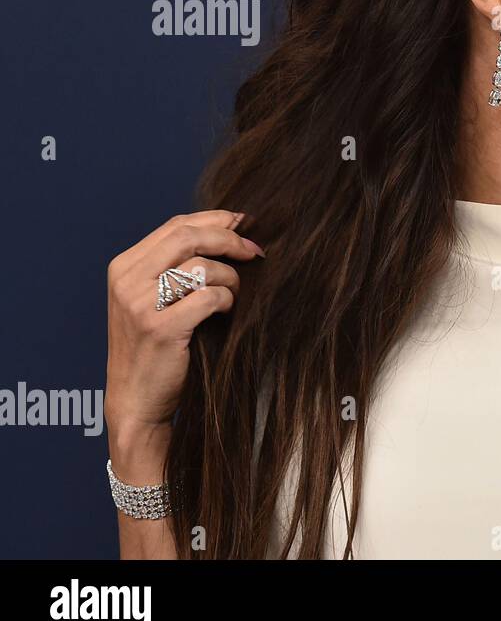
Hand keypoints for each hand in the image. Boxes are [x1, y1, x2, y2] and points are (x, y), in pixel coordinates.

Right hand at [105, 210, 263, 478]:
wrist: (136, 400)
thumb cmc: (154, 348)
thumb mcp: (151, 299)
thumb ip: (175, 266)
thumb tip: (230, 232)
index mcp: (124, 267)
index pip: (176, 225)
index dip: (216, 219)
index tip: (245, 225)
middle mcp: (127, 281)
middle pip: (189, 236)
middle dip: (230, 239)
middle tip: (256, 252)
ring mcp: (141, 304)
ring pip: (203, 266)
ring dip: (232, 277)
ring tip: (236, 294)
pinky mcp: (162, 328)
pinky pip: (210, 297)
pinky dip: (228, 301)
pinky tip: (227, 313)